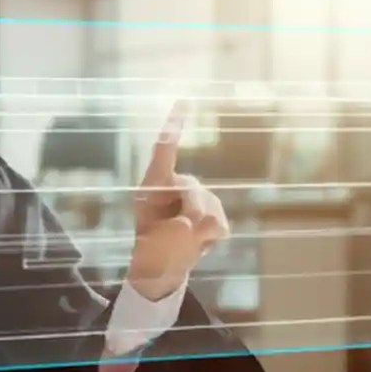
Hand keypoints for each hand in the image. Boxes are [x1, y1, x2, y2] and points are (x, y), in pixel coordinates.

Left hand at [127, 101, 230, 300]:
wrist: (162, 269)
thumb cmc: (151, 250)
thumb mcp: (154, 241)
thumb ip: (176, 231)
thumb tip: (201, 224)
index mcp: (154, 185)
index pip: (164, 150)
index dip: (174, 125)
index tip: (183, 102)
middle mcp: (176, 184)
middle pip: (192, 188)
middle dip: (189, 212)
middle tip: (177, 232)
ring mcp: (198, 197)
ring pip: (209, 206)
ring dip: (199, 227)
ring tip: (185, 241)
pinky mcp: (213, 212)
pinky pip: (219, 220)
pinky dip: (210, 236)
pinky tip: (199, 243)